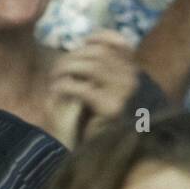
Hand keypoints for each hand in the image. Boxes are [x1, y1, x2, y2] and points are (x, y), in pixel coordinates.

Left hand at [47, 31, 140, 145]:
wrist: (113, 151)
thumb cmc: (106, 121)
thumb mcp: (108, 90)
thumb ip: (104, 71)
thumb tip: (89, 45)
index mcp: (134, 73)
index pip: (120, 43)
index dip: (100, 37)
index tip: (84, 41)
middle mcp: (133, 79)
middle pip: (98, 53)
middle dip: (73, 56)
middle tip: (56, 68)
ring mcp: (124, 93)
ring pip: (89, 66)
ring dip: (66, 69)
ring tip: (54, 78)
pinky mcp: (111, 107)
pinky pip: (81, 87)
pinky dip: (64, 86)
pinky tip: (56, 91)